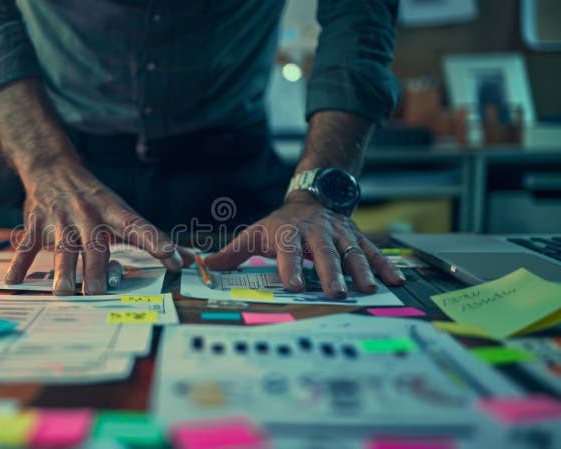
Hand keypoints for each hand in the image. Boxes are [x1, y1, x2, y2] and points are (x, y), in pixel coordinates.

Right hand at [5, 157, 189, 294]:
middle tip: (98, 292)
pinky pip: (27, 245)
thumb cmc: (94, 199)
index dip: (156, 242)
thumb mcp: (122, 212)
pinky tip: (14, 281)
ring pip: (62, 247)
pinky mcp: (35, 222)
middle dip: (95, 268)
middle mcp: (87, 215)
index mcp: (112, 211)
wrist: (52, 166)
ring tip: (64, 292)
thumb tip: (189, 259)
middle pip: (94, 244)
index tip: (172, 257)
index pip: (138, 227)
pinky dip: (20, 263)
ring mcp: (59, 218)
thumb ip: (152, 238)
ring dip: (63, 270)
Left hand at [205, 191, 405, 297]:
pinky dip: (384, 264)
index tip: (293, 285)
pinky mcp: (356, 237)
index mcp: (289, 232)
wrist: (313, 197)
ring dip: (360, 270)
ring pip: (351, 251)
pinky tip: (395, 280)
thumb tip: (208, 265)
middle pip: (323, 251)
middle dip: (330, 271)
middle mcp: (316, 231)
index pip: (288, 250)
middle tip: (335, 292)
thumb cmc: (281, 224)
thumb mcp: (256, 233)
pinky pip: (372, 251)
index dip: (290, 266)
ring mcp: (339, 234)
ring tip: (367, 289)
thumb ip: (234, 252)